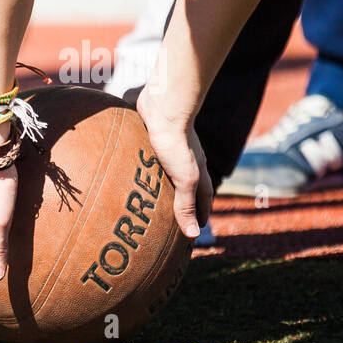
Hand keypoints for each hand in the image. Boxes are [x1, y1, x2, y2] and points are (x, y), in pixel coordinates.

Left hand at [136, 91, 212, 238]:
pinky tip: (138, 174)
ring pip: (171, 172)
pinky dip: (149, 170)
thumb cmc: (175, 143)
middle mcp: (188, 161)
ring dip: (166, 186)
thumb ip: (186, 205)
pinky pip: (153, 160)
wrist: (163, 108)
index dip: (201, 214)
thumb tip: (194, 234)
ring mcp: (172, 150)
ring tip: (156, 199)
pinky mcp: (154, 140)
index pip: (204, 198)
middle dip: (186, 202)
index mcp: (198, 171)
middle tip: (177, 217)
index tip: (197, 228)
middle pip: (189, 186)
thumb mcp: (184, 179)